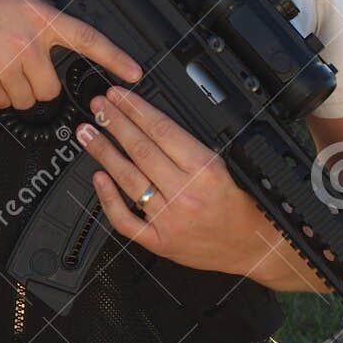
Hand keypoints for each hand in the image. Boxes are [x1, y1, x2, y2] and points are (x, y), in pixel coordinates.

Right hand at [0, 0, 140, 109]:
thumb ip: (35, 16)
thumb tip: (55, 36)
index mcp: (36, 14)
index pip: (87, 38)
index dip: (115, 58)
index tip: (135, 73)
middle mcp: (27, 39)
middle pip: (51, 85)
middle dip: (34, 83)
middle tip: (10, 64)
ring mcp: (8, 63)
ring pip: (28, 99)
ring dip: (12, 91)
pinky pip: (3, 103)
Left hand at [78, 85, 280, 276]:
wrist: (254, 246)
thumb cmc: (242, 206)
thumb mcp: (227, 167)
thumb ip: (191, 149)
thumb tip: (151, 124)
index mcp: (206, 171)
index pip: (162, 131)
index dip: (136, 110)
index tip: (119, 96)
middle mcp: (186, 194)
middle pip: (141, 151)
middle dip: (115, 124)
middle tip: (98, 106)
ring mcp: (170, 220)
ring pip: (128, 180)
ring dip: (104, 153)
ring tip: (88, 133)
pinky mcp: (160, 242)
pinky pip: (125, 220)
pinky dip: (108, 199)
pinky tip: (98, 178)